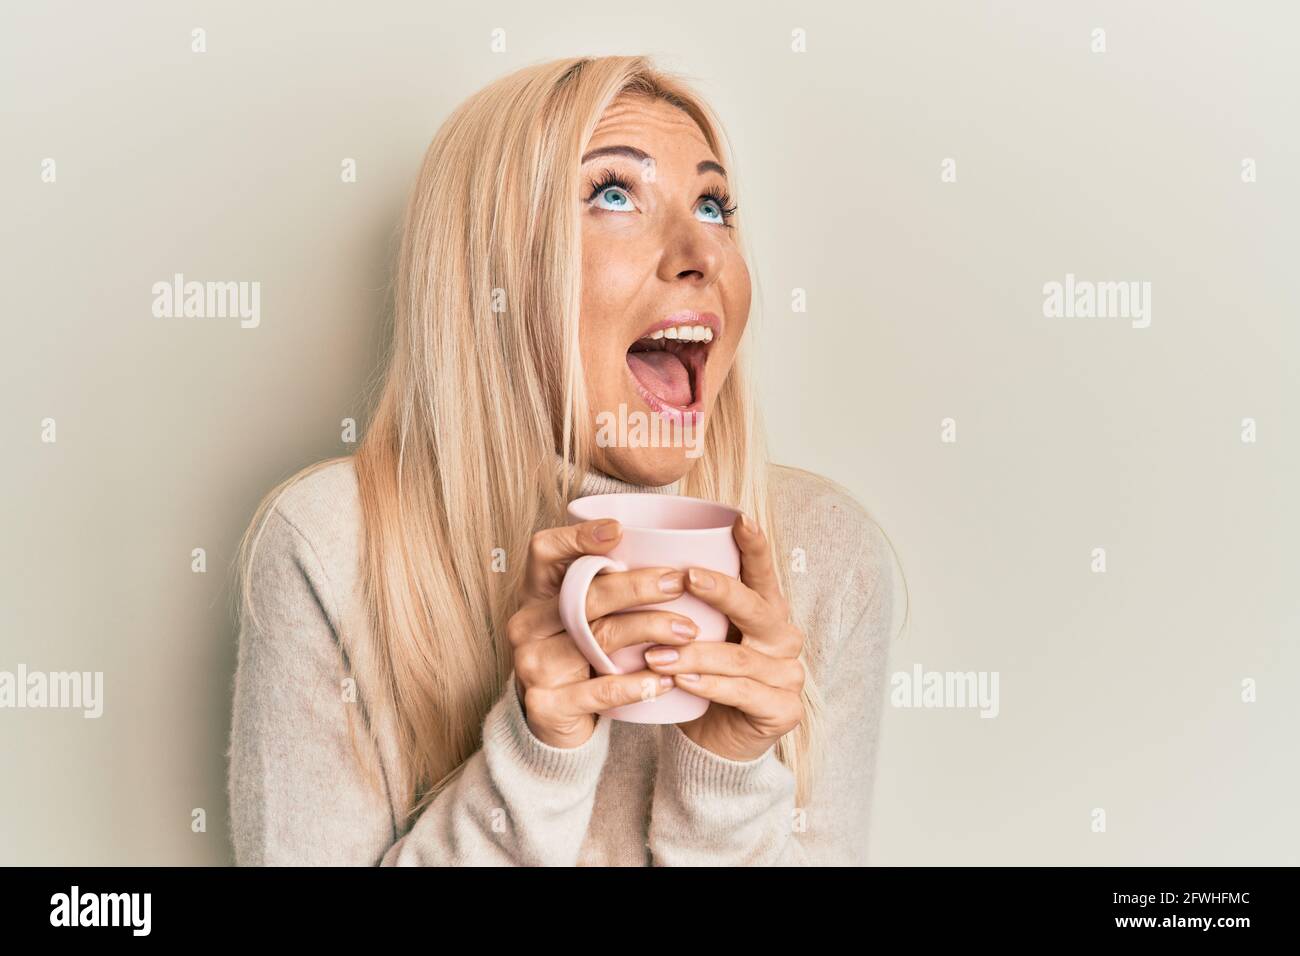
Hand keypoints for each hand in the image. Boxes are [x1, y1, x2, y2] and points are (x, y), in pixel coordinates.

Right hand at [506, 518, 699, 748]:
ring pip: (597, 639)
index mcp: (535, 593)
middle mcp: (527, 625)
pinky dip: (638, 684)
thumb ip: (604, 583)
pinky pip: (601, 691)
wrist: (553, 719)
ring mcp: (532, 666)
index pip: (543, 551)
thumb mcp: (580, 615)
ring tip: (688, 631)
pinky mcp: (548, 705)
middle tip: (678, 583)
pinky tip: (667, 680)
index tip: (619, 531)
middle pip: (583, 596)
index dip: (576, 536)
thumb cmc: (578, 654)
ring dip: (649, 631)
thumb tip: (669, 547)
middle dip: (636, 586)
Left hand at [642, 513, 805, 761]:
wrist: (715, 741)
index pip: (763, 573)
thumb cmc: (702, 677)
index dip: (756, 546)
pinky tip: (682, 681)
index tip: (741, 518)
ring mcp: (789, 675)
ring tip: (655, 653)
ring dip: (695, 652)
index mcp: (767, 611)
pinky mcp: (783, 710)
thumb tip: (646, 560)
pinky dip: (709, 686)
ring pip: (739, 656)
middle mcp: (784, 638)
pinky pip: (742, 692)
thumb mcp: (698, 635)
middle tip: (687, 576)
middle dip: (721, 591)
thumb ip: (689, 605)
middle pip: (756, 609)